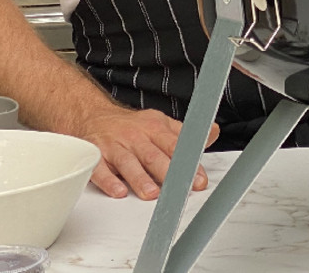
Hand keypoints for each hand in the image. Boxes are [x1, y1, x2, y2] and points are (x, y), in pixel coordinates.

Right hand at [80, 106, 219, 199]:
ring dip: (140, 178)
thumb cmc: (132, 126)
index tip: (198, 180)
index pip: (174, 146)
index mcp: (154, 128)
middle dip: (166, 172)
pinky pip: (100, 169)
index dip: (188, 163)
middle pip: (152, 155)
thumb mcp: (161, 124)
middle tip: (178, 189)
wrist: (95, 117)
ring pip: (128, 162)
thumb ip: (185, 133)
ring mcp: (114, 146)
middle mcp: (135, 136)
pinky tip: (119, 192)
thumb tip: (213, 132)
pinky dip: (109, 181)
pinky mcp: (95, 156)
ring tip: (151, 193)